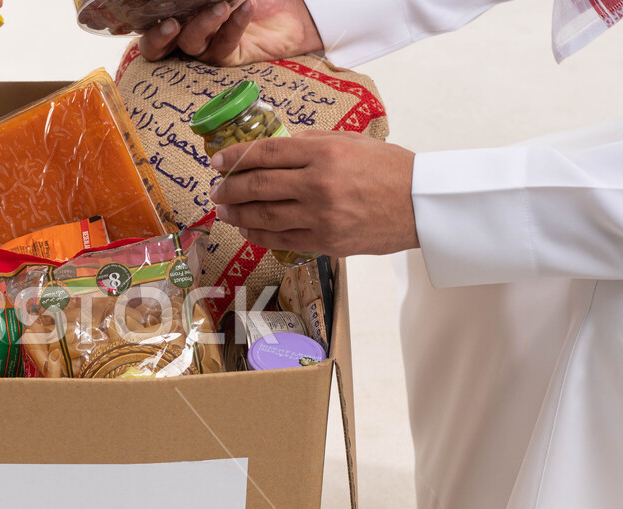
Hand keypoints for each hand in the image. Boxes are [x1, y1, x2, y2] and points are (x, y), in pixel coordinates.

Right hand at [138, 0, 323, 66]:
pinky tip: (245, 7)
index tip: (150, 6)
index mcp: (177, 17)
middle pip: (155, 48)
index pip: (148, 22)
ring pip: (190, 45)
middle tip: (171, 24)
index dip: (145, 20)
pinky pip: (224, 45)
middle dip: (157, 38)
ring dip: (203, 24)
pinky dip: (234, 24)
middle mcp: (185, 34)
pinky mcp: (229, 57)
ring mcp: (206, 48)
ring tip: (221, 7)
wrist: (289, 10)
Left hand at [208, 131, 418, 255]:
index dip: (234, 158)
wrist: (421, 204)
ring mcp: (320, 216)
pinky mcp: (325, 241)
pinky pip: (281, 239)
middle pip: (258, 185)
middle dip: (229, 189)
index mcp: (324, 153)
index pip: (265, 153)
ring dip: (238, 214)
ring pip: (264, 216)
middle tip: (215, 191)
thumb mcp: (350, 141)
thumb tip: (275, 148)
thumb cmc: (389, 169)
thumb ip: (311, 142)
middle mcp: (317, 184)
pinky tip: (248, 229)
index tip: (217, 163)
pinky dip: (259, 235)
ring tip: (224, 212)